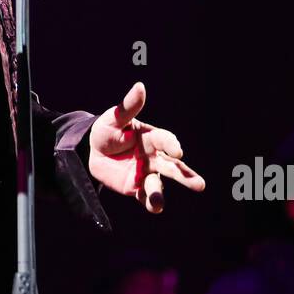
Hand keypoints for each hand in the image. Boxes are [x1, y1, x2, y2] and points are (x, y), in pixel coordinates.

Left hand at [87, 82, 204, 212]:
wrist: (94, 151)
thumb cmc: (108, 130)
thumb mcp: (115, 118)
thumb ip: (128, 106)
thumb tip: (140, 86)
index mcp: (151, 137)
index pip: (165, 140)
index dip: (171, 144)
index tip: (176, 150)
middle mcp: (154, 156)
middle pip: (172, 167)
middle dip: (185, 175)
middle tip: (200, 184)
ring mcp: (146, 173)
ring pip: (158, 184)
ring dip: (160, 193)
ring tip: (159, 203)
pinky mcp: (137, 187)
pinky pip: (145, 197)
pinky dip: (150, 203)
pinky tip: (153, 207)